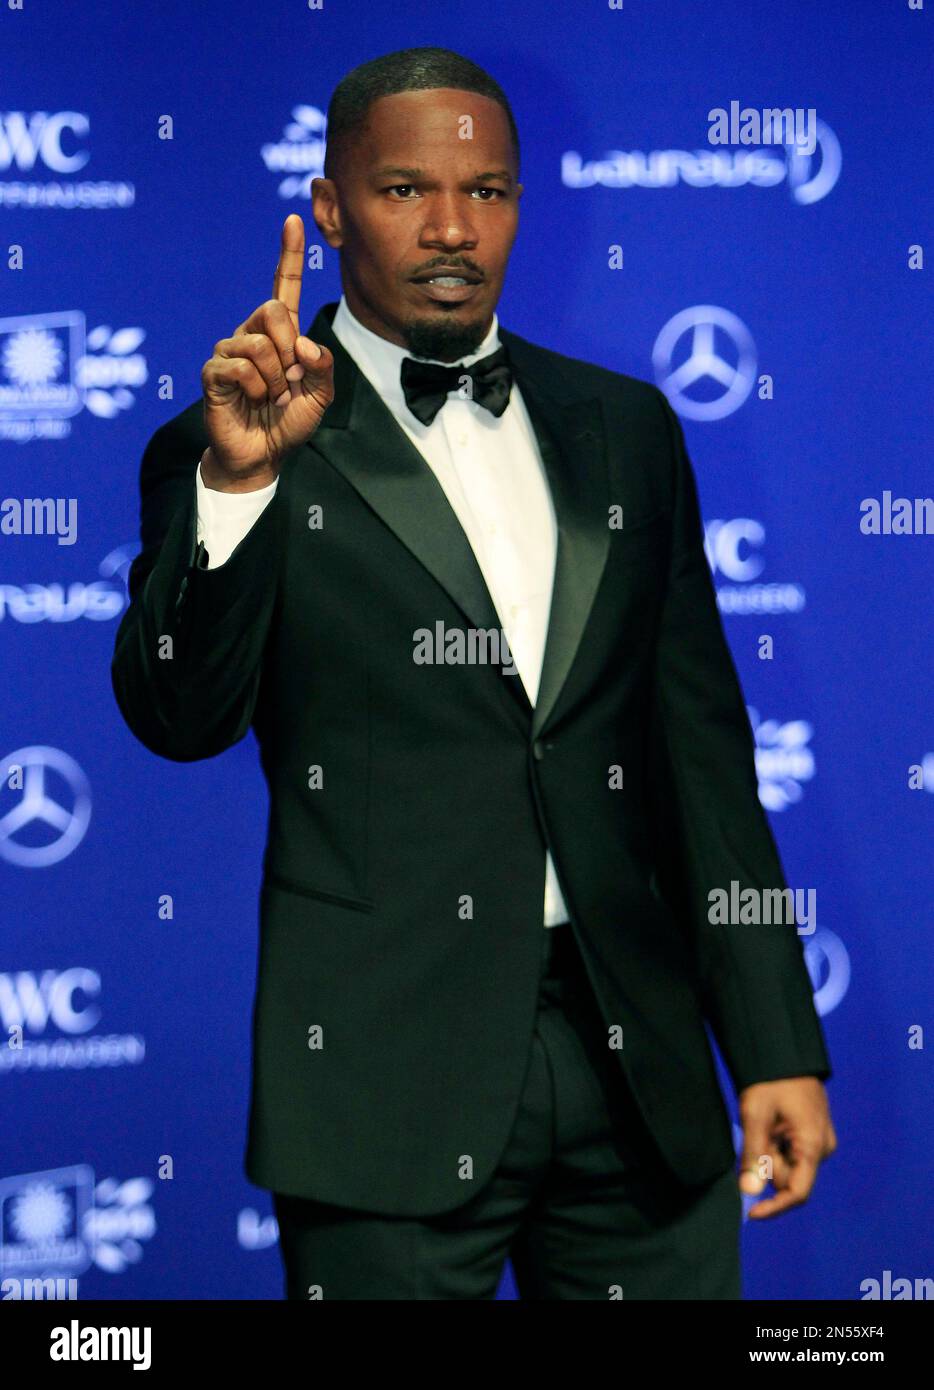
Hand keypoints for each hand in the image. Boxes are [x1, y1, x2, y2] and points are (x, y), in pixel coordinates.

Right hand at [200, 213, 333, 488]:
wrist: (262, 455)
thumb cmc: (288, 423)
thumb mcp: (321, 396)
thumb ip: (323, 367)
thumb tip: (304, 344)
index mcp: (281, 335)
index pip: (285, 286)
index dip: (289, 254)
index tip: (294, 219)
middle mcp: (252, 335)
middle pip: (272, 310)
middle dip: (288, 348)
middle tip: (289, 380)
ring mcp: (229, 351)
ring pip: (257, 344)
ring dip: (275, 379)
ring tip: (271, 398)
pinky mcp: (213, 373)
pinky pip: (239, 366)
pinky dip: (256, 388)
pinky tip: (254, 400)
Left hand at [737, 1076, 836, 1218]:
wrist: (784, 1052)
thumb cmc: (771, 1080)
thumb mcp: (756, 1115)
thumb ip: (753, 1154)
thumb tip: (748, 1191)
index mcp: (813, 1146)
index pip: (797, 1193)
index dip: (773, 1207)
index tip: (750, 1212)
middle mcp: (822, 1148)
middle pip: (788, 1177)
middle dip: (765, 1164)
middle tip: (752, 1132)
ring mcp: (820, 1141)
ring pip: (787, 1164)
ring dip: (768, 1152)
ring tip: (761, 1122)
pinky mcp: (812, 1134)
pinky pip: (790, 1151)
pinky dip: (773, 1145)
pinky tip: (768, 1122)